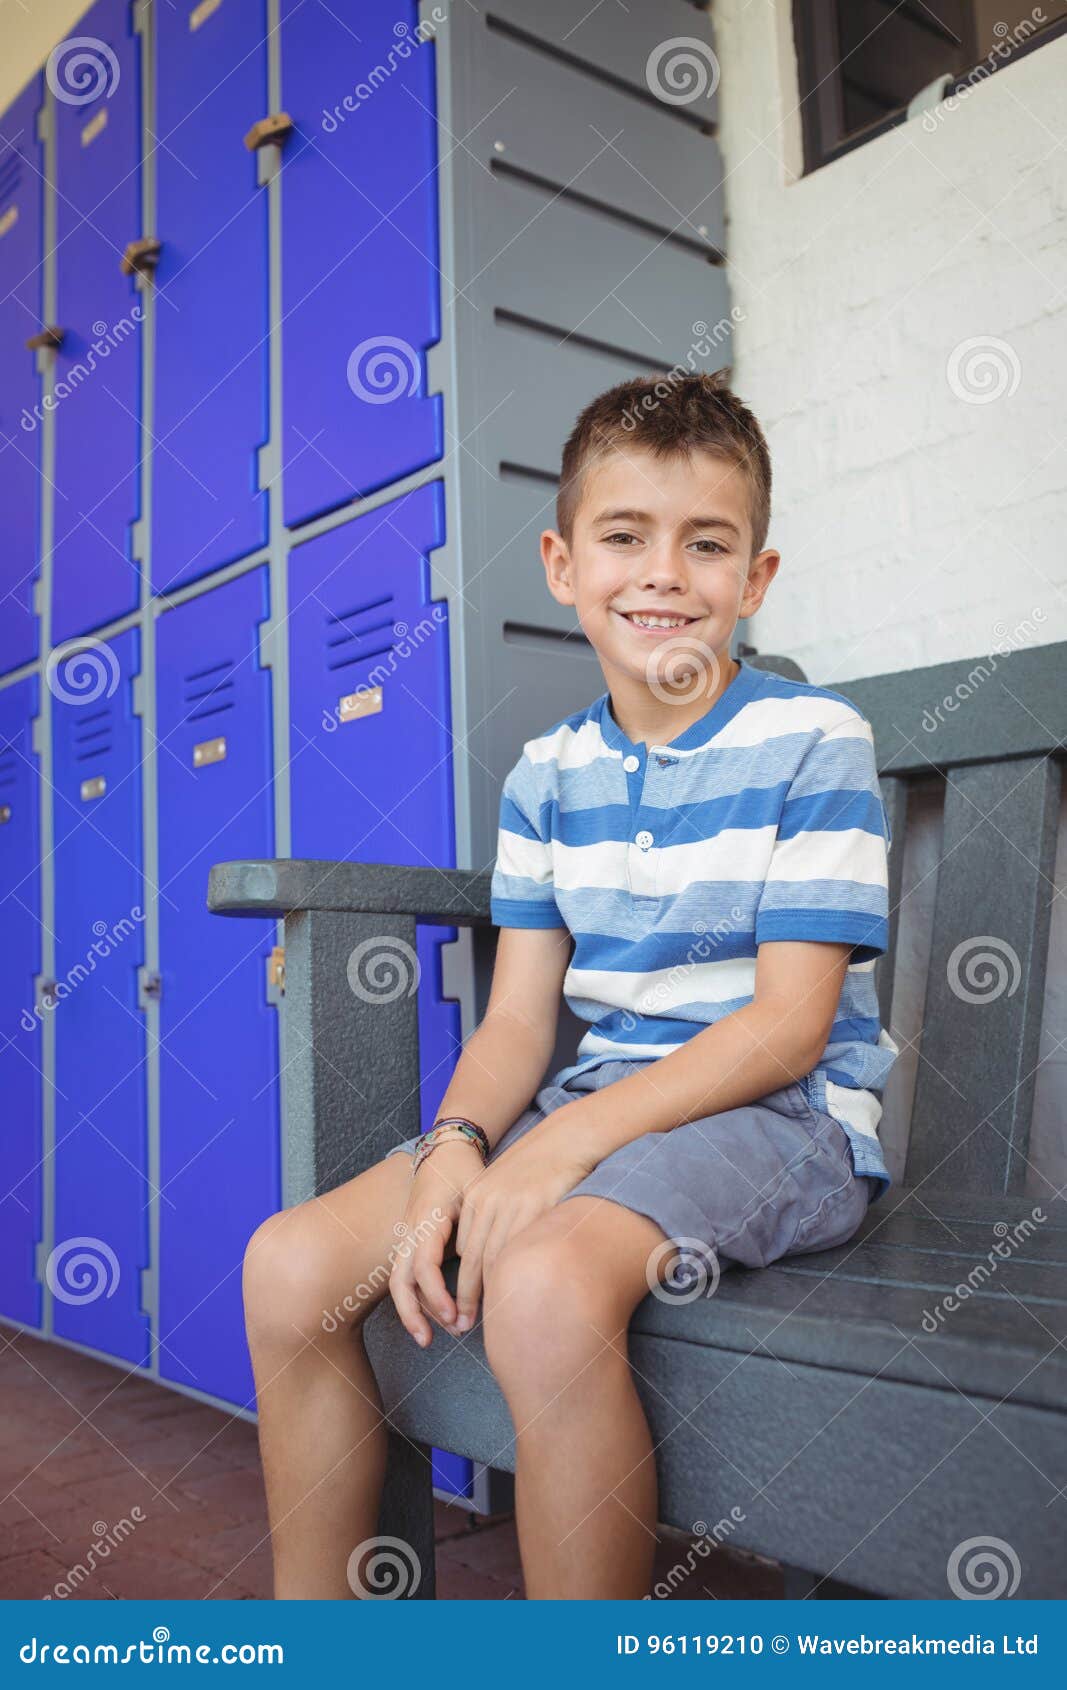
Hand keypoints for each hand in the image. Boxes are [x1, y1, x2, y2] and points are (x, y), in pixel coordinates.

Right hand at [389, 1140, 484, 1346]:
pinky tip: (432, 1315)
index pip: (423, 1266)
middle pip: (399, 1280)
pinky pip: (404, 1274)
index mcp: (426, 1219)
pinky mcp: (409, 1240)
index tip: (454, 1317)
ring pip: (398, 1280)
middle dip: (413, 1314)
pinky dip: (414, 1298)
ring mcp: (406, 1235)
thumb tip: (498, 1266)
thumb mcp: (477, 1191)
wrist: (445, 1149)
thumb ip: (483, 1226)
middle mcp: (410, 1229)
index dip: (436, 1296)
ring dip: (412, 1311)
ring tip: (429, 1338)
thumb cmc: (464, 1170)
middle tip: (431, 1342)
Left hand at [452, 1110, 594, 1333]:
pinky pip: (519, 1248)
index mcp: (476, 1196)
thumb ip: (497, 1217)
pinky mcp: (534, 1205)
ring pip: (491, 1258)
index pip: (462, 1249)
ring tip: (485, 1321)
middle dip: (463, 1296)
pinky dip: (512, 1275)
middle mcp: (487, 1200)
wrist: (570, 1137)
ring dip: (485, 1293)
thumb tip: (494, 1258)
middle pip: (470, 1258)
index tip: (457, 1308)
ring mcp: (510, 1203)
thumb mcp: (509, 1188)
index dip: (459, 1282)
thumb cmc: (544, 1167)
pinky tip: (514, 1295)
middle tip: (461, 1326)